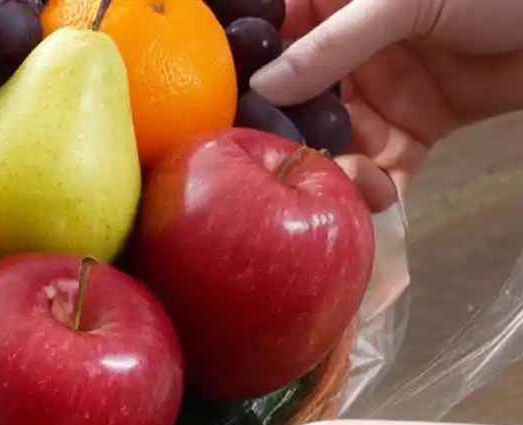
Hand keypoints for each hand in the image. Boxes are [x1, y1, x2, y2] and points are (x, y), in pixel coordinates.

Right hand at [250, 0, 522, 211]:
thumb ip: (333, 44)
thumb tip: (262, 89)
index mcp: (332, 0)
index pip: (267, 33)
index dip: (236, 70)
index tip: (212, 109)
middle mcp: (346, 45)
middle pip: (291, 98)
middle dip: (284, 134)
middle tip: (277, 165)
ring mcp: (380, 87)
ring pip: (334, 137)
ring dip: (335, 167)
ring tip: (349, 184)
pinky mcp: (416, 125)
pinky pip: (382, 164)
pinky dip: (378, 188)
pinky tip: (377, 201)